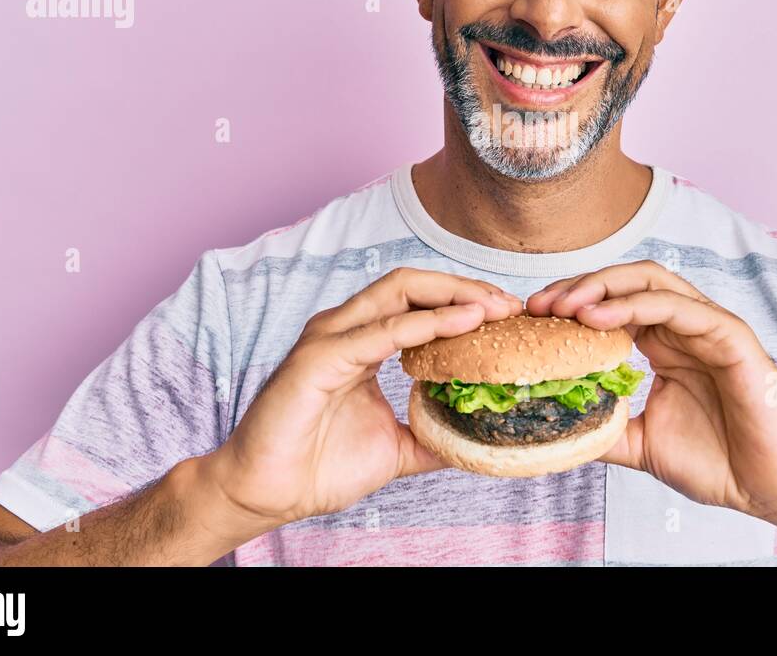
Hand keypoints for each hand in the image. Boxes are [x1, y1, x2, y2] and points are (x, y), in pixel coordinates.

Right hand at [205, 268, 522, 529]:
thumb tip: (474, 437)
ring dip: (451, 296)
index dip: (464, 300)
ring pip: (397, 293)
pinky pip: (380, 331)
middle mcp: (345, 329)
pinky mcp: (318, 359)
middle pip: (412, 283)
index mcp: (361, 340)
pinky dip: (424, 324)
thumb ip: (431, 433)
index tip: (508, 316)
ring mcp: (329, 339)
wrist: (268, 494)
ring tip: (492, 309)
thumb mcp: (395, 447)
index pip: (418, 300)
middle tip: (509, 306)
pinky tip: (459, 325)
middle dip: (464, 287)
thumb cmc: (317, 465)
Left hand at [527, 260, 776, 534]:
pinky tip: (601, 319)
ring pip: (652, 284)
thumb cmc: (719, 462)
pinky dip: (637, 306)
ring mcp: (710, 328)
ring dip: (603, 289)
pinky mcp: (732, 337)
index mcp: (665, 344)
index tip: (531, 319)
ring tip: (565, 307)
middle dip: (579, 287)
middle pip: (626, 282)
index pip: (613, 303)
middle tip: (539, 307)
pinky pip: (681, 308)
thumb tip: (554, 425)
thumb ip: (604, 427)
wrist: (771, 489)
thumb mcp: (642, 443)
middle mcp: (685, 328)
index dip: (571, 303)